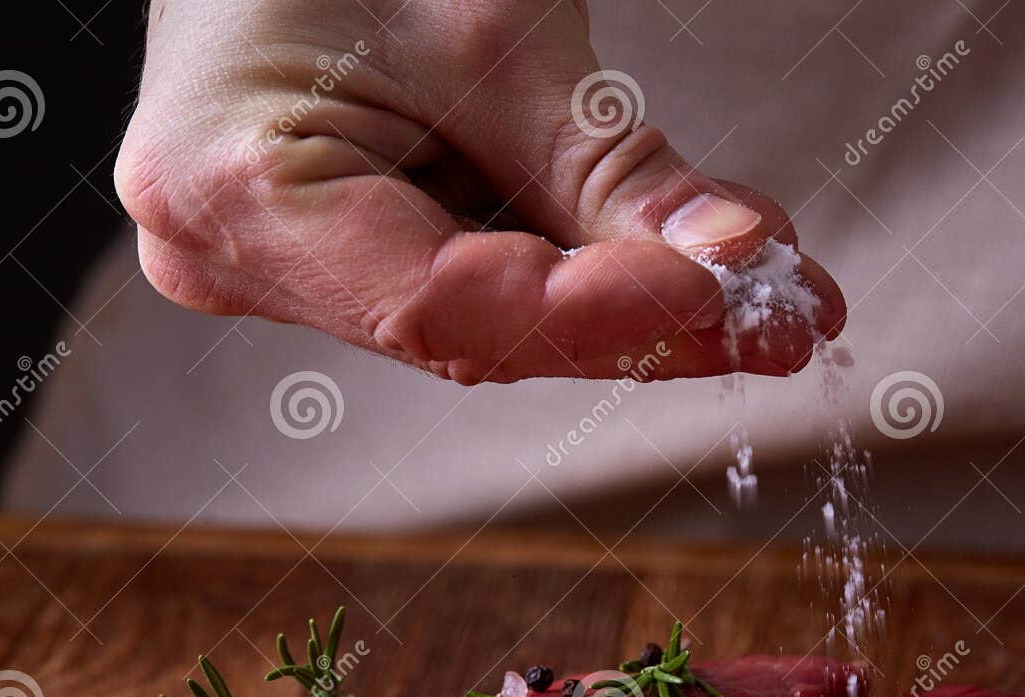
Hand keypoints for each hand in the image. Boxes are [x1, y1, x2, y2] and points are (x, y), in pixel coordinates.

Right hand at [114, 0, 845, 382]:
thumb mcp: (491, 35)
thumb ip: (605, 167)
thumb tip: (737, 258)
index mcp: (237, 193)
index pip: (438, 306)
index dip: (594, 312)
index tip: (721, 291)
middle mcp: (248, 259)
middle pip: (483, 333)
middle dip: (653, 325)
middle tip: (786, 322)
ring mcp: (297, 267)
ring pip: (501, 323)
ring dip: (647, 310)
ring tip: (772, 292)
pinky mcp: (355, 255)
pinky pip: (491, 284)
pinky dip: (600, 276)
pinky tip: (702, 269)